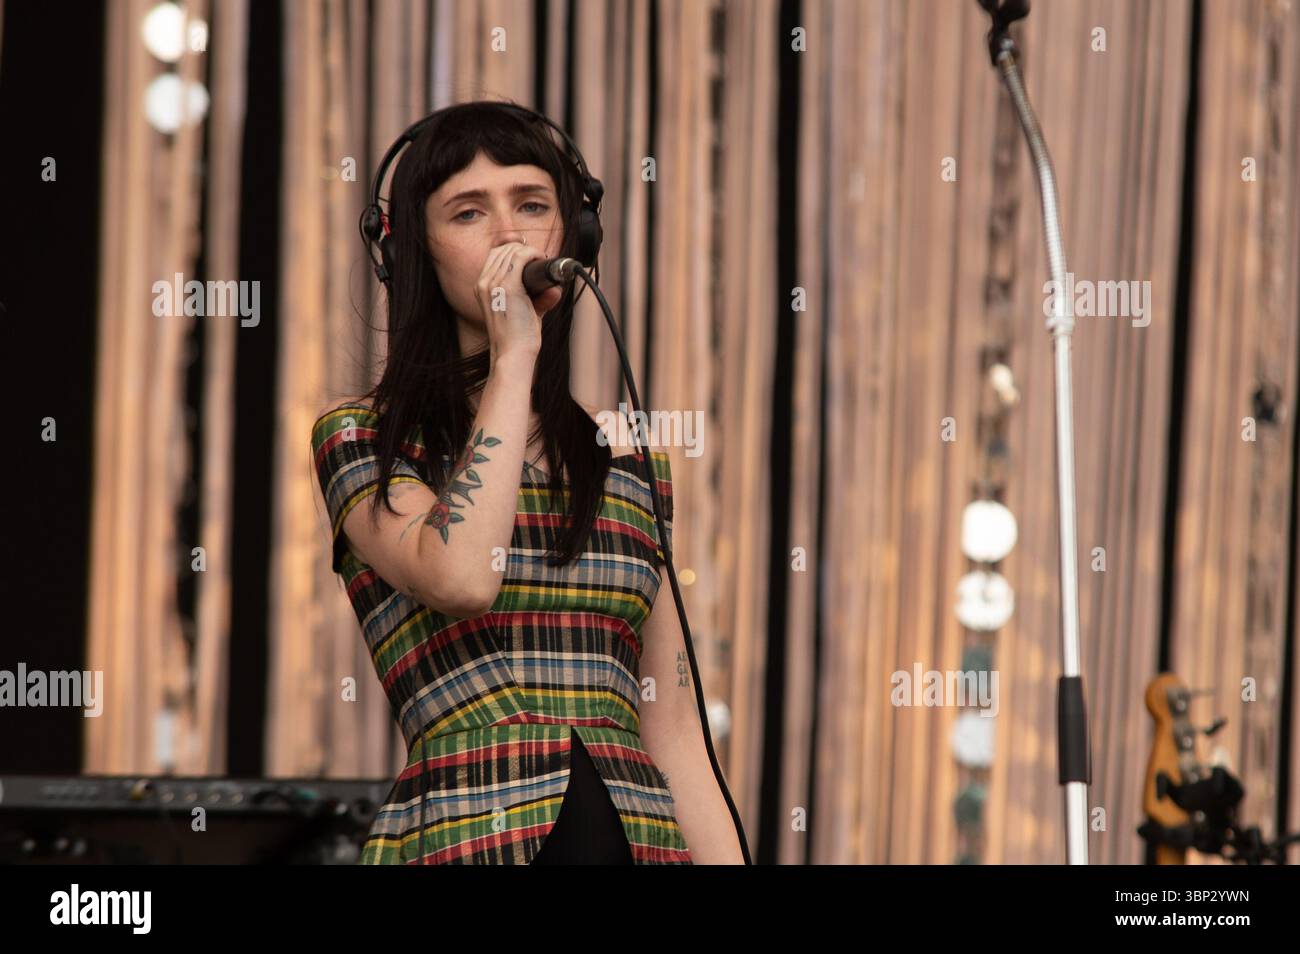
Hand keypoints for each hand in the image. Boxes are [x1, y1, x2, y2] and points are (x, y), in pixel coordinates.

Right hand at [474, 242, 564, 359]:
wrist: (512, 354)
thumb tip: (555, 290)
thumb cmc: (517, 338)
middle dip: (523, 249)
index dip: (512, 249)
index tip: (530, 254)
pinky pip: (521, 257)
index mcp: (482, 288)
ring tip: (542, 260)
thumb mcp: (524, 313)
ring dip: (530, 251)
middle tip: (539, 259)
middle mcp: (484, 283)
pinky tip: (542, 259)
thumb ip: (538, 300)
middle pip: (503, 250)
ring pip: (512, 251)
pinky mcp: (508, 287)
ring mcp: (494, 284)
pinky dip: (533, 253)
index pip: (494, 255)